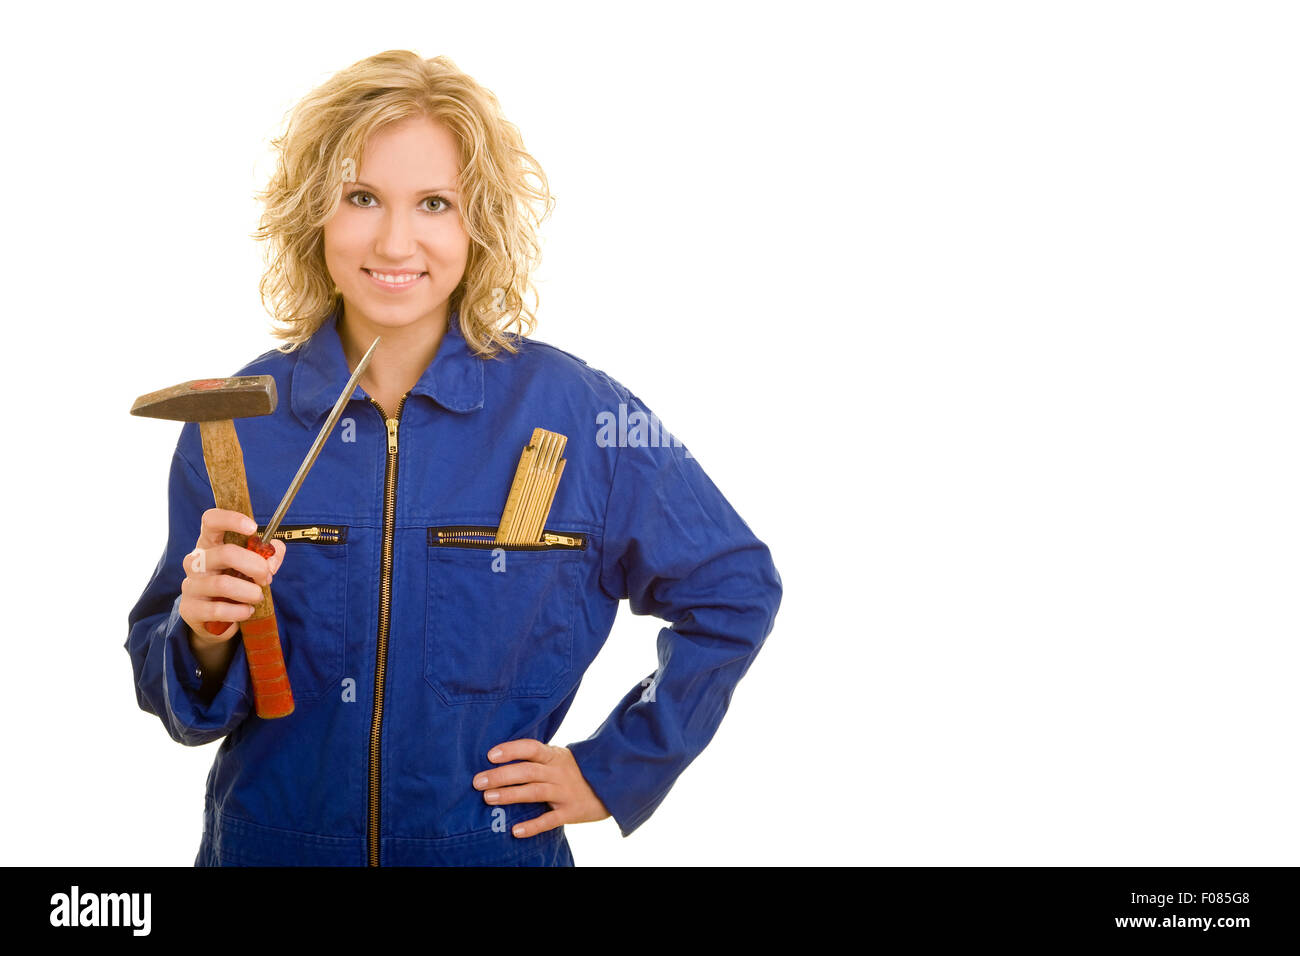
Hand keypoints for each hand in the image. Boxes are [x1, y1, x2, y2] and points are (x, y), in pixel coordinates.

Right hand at [180, 508, 285, 642]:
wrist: (215, 619)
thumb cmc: (236, 583)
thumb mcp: (253, 565)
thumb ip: (269, 555)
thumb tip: (273, 557)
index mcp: (210, 543)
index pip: (211, 520)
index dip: (231, 519)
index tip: (253, 528)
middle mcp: (195, 560)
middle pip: (226, 553)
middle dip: (255, 566)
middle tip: (267, 577)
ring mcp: (190, 584)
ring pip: (223, 583)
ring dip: (249, 592)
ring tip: (257, 597)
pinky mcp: (189, 608)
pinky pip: (217, 609)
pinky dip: (239, 611)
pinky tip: (246, 611)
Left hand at [473, 739, 610, 837]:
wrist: (612, 786)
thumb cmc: (576, 771)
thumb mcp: (560, 758)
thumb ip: (537, 759)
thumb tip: (500, 760)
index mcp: (554, 756)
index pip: (531, 748)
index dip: (511, 750)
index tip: (490, 755)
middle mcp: (558, 773)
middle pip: (527, 771)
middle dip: (501, 776)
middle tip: (478, 782)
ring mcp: (565, 792)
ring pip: (534, 792)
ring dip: (510, 795)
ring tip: (488, 798)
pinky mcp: (570, 812)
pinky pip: (549, 820)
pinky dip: (532, 826)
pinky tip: (515, 831)